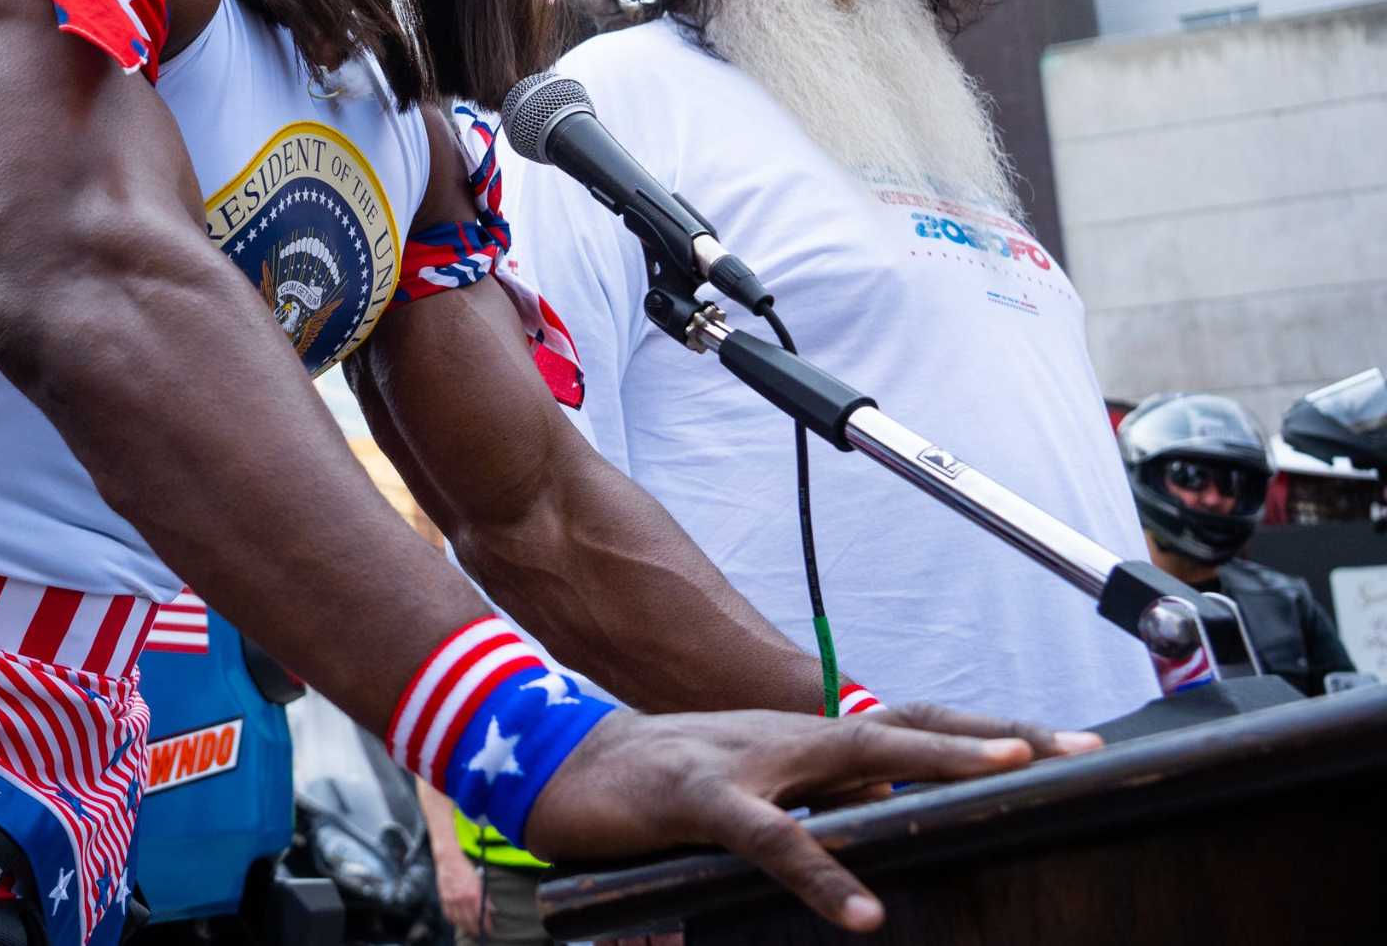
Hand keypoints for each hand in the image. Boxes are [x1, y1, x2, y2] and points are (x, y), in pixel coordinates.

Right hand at [431, 845, 493, 937]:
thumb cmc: (465, 869)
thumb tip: (492, 910)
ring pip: (459, 921)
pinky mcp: (443, 899)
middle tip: (479, 933)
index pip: (481, 915)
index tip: (488, 930)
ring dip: (465, 927)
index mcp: (474, 893)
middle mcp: (463, 898)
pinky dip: (453, 921)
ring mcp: (452, 900)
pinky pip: (448, 915)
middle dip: (476, 930)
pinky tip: (457, 921)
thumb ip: (485, 897)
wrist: (449, 859)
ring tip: (469, 929)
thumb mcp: (479, 881)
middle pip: (470, 921)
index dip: (486, 925)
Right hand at [523, 705, 1102, 932]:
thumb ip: (820, 804)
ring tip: (1004, 774)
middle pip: (903, 725)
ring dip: (933, 761)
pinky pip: (771, 837)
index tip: (1064, 744)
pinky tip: (861, 910)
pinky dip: (819, 870)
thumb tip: (893, 817)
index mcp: (800, 741)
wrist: (562, 765)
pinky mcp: (698, 796)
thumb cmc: (659, 785)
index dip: (982, 731)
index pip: (907, 727)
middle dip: (990, 733)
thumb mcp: (752, 794)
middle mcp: (787, 736)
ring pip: (854, 753)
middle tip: (1071, 744)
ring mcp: (747, 758)